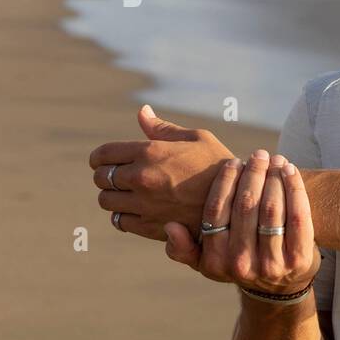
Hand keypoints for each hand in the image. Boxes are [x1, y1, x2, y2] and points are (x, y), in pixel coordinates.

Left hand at [90, 105, 234, 239]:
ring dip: (113, 197)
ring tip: (128, 194)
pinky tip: (138, 210)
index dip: (100, 157)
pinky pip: (120, 222)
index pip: (102, 154)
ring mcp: (144, 205)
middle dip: (106, 175)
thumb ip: (163, 128)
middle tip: (120, 177)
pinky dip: (124, 216)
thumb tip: (142, 112)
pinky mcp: (150, 227)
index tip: (106, 160)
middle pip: (100, 178)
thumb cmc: (220, 165)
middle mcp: (141, 178)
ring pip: (106, 202)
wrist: (239, 203)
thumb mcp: (197, 138)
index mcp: (149, 152)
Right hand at [164, 149, 318, 295]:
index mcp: (215, 262)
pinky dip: (295, 188)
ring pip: (271, 210)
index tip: (233, 162)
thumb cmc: (239, 261)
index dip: (225, 182)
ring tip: (274, 159)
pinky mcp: (300, 259)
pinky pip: (297, 216)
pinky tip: (290, 171)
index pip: (216, 213)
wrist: (281, 287)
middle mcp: (242, 265)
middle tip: (258, 154)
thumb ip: (184, 248)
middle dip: (253, 174)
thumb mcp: (207, 262)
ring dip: (273, 178)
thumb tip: (171, 225)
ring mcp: (273, 264)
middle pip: (246, 207)